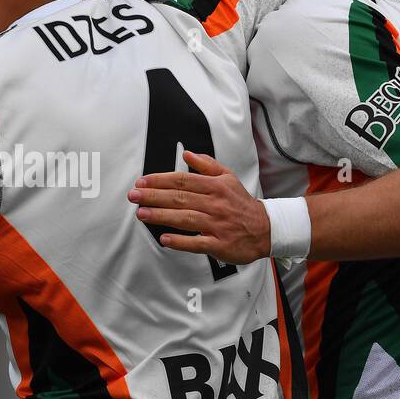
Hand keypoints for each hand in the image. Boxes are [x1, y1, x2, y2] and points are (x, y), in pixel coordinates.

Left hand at [128, 150, 270, 264]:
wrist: (265, 228)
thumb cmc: (241, 203)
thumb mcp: (229, 178)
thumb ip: (207, 165)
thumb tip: (187, 154)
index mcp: (216, 186)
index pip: (183, 180)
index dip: (160, 180)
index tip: (142, 182)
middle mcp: (216, 204)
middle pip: (180, 198)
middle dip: (154, 196)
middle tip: (134, 196)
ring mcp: (217, 224)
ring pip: (186, 218)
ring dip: (162, 216)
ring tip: (142, 214)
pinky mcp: (220, 244)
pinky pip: (197, 242)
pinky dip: (180, 241)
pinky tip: (164, 239)